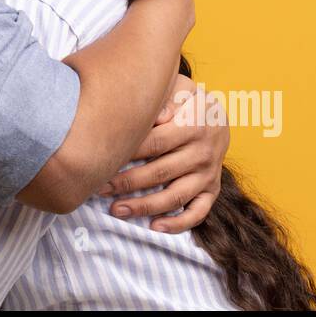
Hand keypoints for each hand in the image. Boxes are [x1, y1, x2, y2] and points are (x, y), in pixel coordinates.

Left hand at [98, 72, 227, 231]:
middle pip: (159, 172)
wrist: (217, 114)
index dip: (127, 152)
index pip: (155, 142)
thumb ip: (165, 97)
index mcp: (193, 124)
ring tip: (116, 210)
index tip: (101, 159)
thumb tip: (154, 114)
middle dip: (126, 183)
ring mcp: (208, 173)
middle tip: (98, 189)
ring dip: (144, 206)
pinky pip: (198, 212)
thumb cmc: (185, 100)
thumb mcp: (179, 88)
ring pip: (174, 196)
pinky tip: (155, 227)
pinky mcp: (212, 188)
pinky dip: (178, 223)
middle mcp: (202, 151)